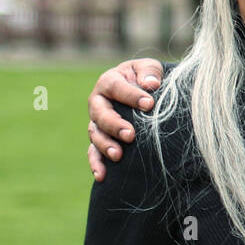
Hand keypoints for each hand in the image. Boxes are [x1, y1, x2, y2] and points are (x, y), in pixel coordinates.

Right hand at [87, 59, 163, 181]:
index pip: (116, 87)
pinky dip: (96, 164)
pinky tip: (102, 176)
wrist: (144, 90)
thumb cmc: (146, 78)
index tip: (149, 104)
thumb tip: (150, 84)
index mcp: (109, 82)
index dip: (131, 95)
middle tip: (131, 135)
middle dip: (115, 125)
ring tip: (118, 155)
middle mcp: (99, 102)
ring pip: (95, 134)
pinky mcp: (101, 139)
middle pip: (101, 114)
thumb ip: (149, 72)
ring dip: (105, 145)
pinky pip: (94, 152)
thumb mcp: (149, 69)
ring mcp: (98, 122)